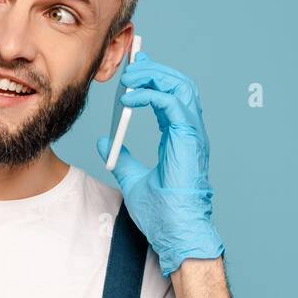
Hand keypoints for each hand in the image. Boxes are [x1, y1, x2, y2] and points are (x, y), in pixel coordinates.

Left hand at [97, 51, 223, 277]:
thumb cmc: (162, 214)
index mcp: (180, 138)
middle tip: (130, 65)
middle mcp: (190, 132)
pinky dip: (153, 95)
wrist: (175, 232)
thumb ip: (121, 157)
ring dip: (155, 77)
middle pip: (179, 85)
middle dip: (155, 70)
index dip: (153, 78)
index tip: (134, 67)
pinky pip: (175, 105)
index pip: (170, 96)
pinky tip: (131, 98)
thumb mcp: (133, 179)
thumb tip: (104, 141)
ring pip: (181, 88)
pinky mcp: (190, 141)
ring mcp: (193, 135)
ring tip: (130, 77)